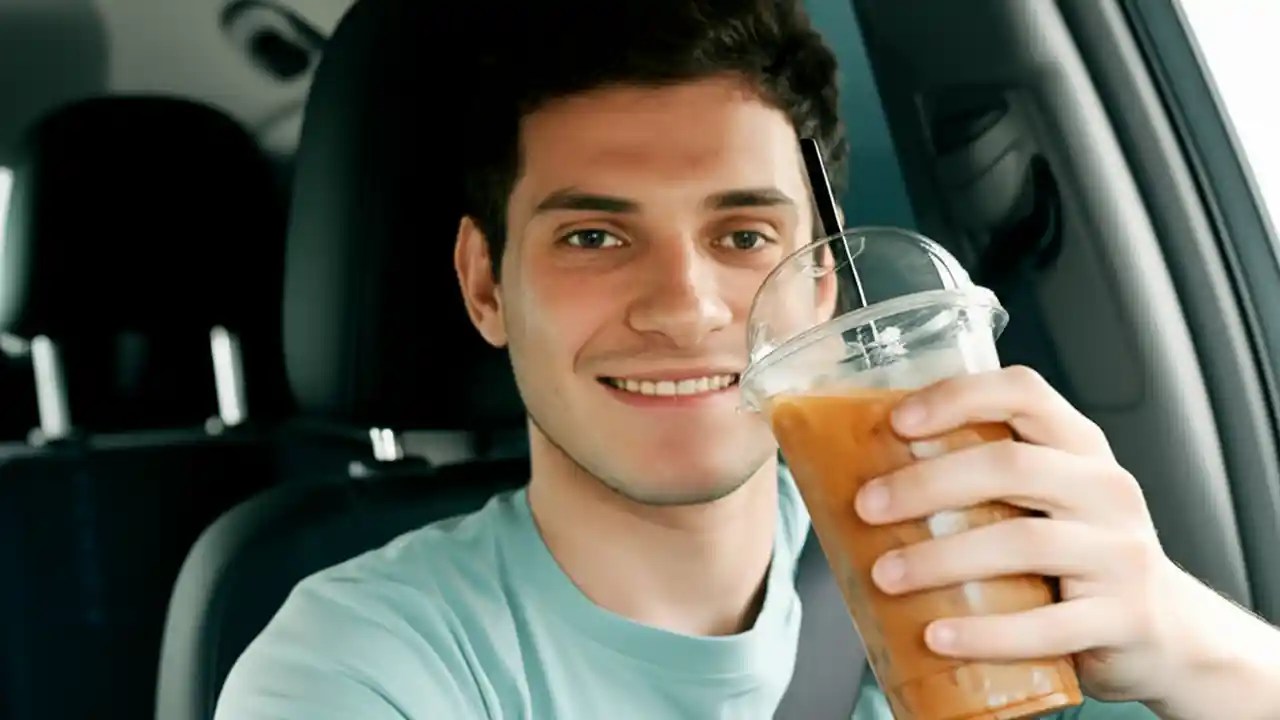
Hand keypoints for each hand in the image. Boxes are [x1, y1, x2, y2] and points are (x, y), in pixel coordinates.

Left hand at [852, 365, 1268, 711]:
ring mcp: (1120, 553)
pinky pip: (1046, 626)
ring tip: (885, 576)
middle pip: (1010, 466)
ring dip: (940, 559)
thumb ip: (980, 482)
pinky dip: (984, 633)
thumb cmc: (1075, 556)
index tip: (896, 421)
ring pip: (1022, 543)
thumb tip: (863, 476)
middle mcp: (1105, 488)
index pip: (1024, 393)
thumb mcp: (1043, 501)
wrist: (1166, 631)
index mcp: (1079, 447)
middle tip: (866, 507)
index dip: (958, 397)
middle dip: (926, 484)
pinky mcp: (1125, 617)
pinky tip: (936, 636)